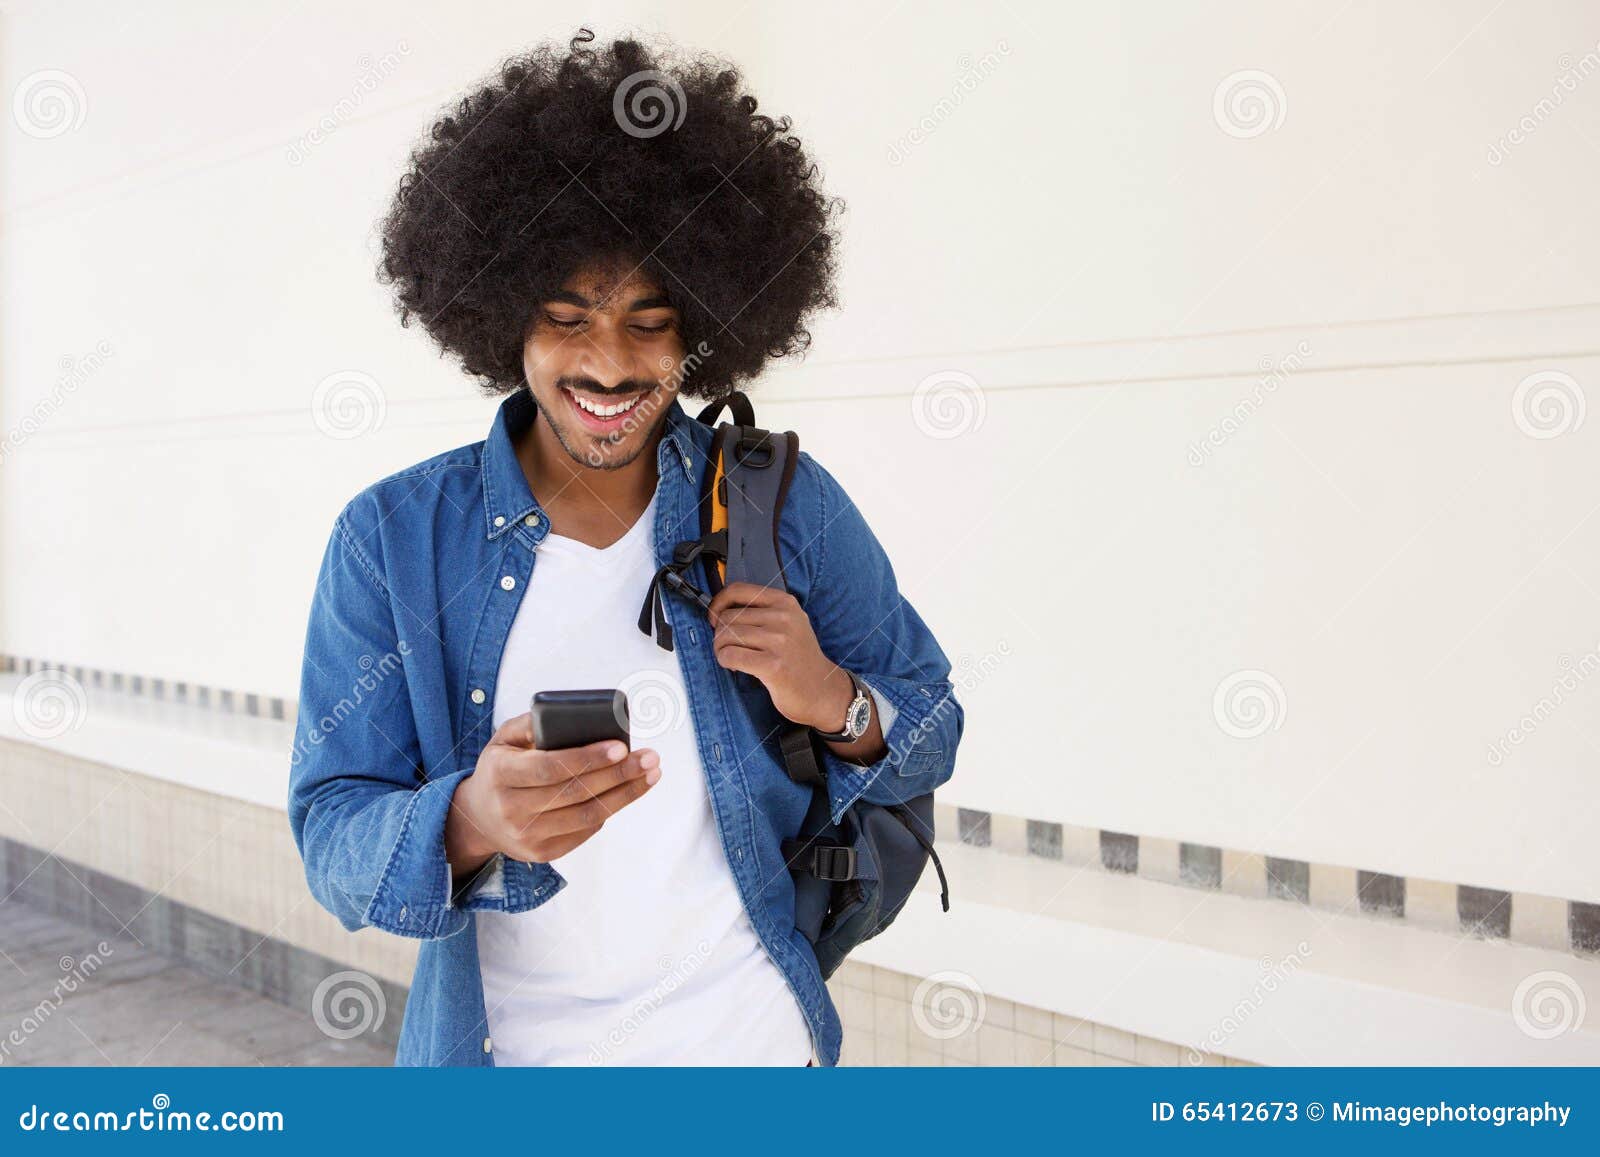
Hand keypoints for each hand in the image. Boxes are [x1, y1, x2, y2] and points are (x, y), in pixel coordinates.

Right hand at [445, 712, 659, 873]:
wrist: (478, 818)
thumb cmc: (501, 769)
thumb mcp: (503, 740)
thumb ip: (531, 723)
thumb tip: (570, 715)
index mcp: (500, 774)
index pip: (550, 768)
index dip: (587, 759)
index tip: (621, 747)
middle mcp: (511, 808)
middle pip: (575, 793)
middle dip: (619, 774)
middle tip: (650, 758)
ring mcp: (527, 836)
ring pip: (587, 816)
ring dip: (625, 794)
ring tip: (650, 774)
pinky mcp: (543, 853)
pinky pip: (585, 831)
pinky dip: (610, 810)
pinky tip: (627, 792)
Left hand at [707, 582, 854, 730]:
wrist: (822, 691)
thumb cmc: (799, 659)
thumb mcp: (789, 624)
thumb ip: (761, 612)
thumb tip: (719, 611)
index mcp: (785, 602)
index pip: (738, 590)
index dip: (718, 603)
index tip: (714, 618)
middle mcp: (783, 618)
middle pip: (727, 617)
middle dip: (720, 635)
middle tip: (730, 648)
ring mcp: (779, 641)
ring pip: (725, 636)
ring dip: (721, 650)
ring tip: (735, 658)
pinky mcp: (773, 665)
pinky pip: (730, 655)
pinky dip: (725, 661)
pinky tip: (737, 667)